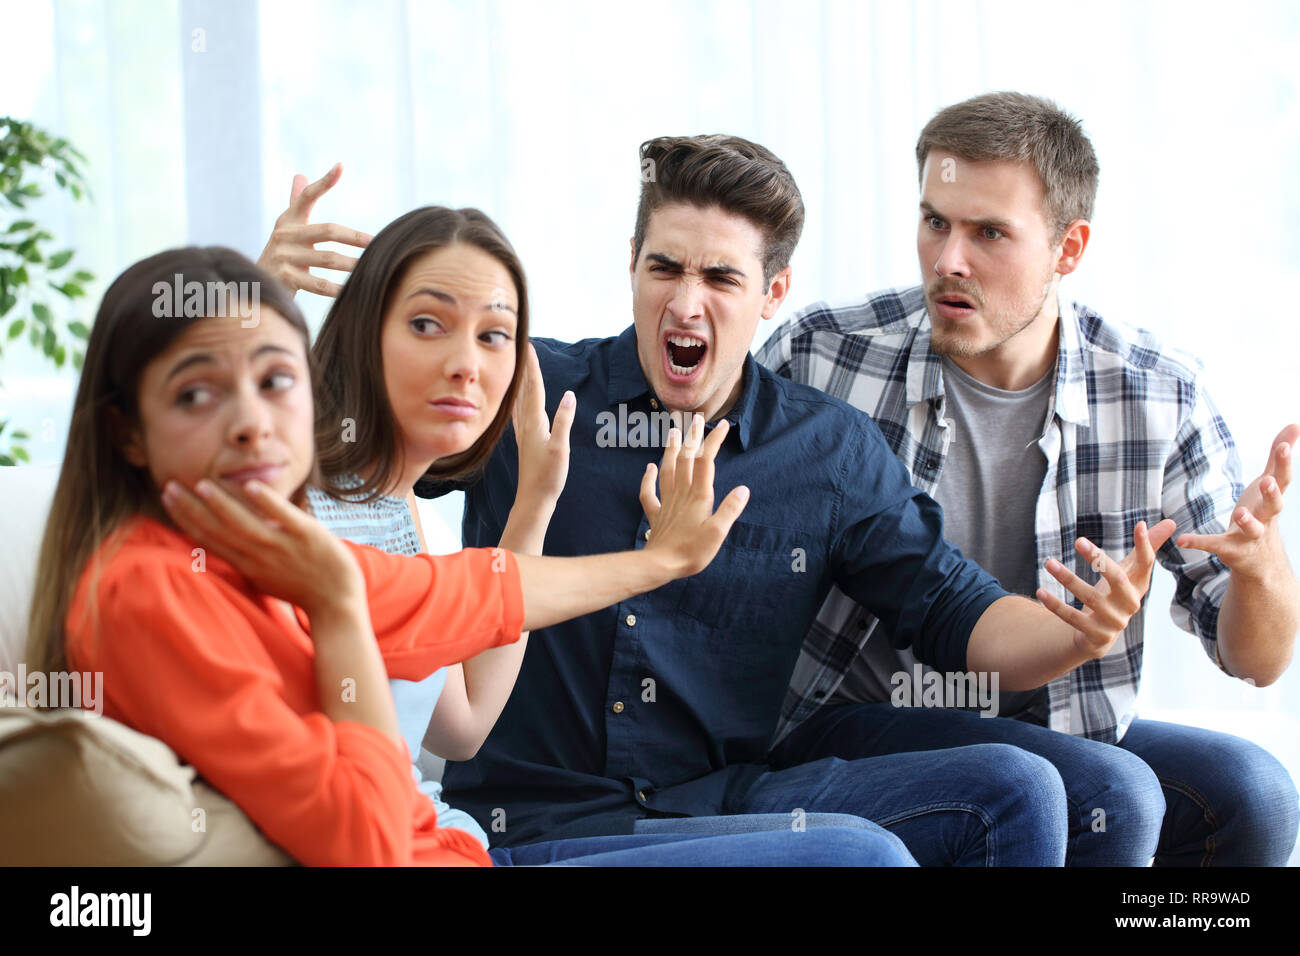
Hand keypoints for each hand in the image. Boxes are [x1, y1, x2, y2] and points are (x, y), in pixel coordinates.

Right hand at [160, 477, 363, 616]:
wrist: (336, 602)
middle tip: (169, 486)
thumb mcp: (263, 576)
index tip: (167, 497)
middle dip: (190, 508)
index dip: (184, 518)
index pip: (207, 539)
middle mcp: (258, 556)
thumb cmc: (301, 587)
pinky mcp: (307, 536)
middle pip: (217, 530)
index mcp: (245, 565)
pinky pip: (284, 517)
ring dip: (221, 505)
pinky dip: (266, 503)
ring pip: (244, 524)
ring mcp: (282, 546)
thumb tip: (227, 537)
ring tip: (201, 485)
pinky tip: (250, 486)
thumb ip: (245, 556)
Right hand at [256, 163, 372, 297]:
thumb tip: (300, 176)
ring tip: (372, 266)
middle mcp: (285, 235)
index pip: (307, 196)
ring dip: (352, 264)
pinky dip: (338, 289)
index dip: (323, 182)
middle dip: (354, 237)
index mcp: (288, 220)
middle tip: (376, 242)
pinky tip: (354, 290)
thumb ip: (296, 202)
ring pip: (328, 259)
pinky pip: (320, 284)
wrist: (255, 285)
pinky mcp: (286, 279)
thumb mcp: (287, 228)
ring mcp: (284, 256)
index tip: (340, 166)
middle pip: (328, 231)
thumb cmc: (281, 253)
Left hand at [512, 343, 573, 509]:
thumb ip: (564, 421)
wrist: (533, 499)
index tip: (529, 345)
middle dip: (524, 367)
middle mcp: (526, 424)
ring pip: (521, 399)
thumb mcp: (560, 447)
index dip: (533, 365)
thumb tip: (569, 395)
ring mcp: (524, 432)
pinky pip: (520, 412)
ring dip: (521, 381)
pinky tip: (517, 400)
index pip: (534, 387)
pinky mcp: (526, 440)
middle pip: (524, 389)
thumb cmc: (549, 476)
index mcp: (535, 422)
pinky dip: (520, 399)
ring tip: (519, 366)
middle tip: (522, 346)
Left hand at [639, 414, 749, 577]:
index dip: (714, 441)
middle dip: (692, 437)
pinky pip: (649, 492)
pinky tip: (649, 468)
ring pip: (668, 469)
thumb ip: (730, 509)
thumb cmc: (692, 552)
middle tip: (696, 419)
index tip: (723, 425)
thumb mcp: (718, 532)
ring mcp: (667, 502)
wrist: (661, 565)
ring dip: (671, 450)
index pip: (707, 462)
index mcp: (699, 496)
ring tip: (672, 432)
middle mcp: (682, 494)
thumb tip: (743, 489)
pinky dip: (648, 478)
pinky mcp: (657, 514)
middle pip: (687, 459)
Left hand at [1036, 519, 1177, 657]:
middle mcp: (1129, 604)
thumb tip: (1171, 523)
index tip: (1139, 524)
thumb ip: (1146, 549)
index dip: (1145, 545)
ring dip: (1068, 579)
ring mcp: (1113, 621)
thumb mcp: (1129, 572)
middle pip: (1117, 579)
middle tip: (1078, 540)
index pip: (1146, 564)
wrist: (1100, 636)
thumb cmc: (1115, 595)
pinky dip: (1056, 605)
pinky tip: (1041, 591)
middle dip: (1098, 560)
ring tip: (1049, 562)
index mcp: (1138, 586)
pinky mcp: (1095, 635)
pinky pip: (1073, 618)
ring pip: (1090, 598)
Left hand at [1177, 423, 1297, 579]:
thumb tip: (1295, 424)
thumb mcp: (1270, 483)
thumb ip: (1277, 457)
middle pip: (1274, 506)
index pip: (1283, 479)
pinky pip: (1214, 545)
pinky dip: (1198, 542)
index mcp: (1272, 499)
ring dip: (1248, 521)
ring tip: (1239, 513)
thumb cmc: (1264, 511)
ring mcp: (1250, 536)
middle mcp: (1266, 518)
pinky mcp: (1230, 550)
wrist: (1261, 560)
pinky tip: (1183, 540)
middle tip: (1267, 481)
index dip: (1284, 463)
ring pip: (1252, 529)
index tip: (1284, 447)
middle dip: (1272, 494)